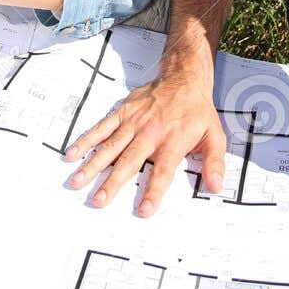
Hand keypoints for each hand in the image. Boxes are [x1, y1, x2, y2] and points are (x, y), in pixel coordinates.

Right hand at [64, 61, 225, 215]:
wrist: (184, 77)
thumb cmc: (197, 110)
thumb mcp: (215, 135)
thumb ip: (214, 162)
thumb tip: (216, 186)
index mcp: (173, 141)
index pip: (162, 171)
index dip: (153, 191)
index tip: (144, 210)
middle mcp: (150, 132)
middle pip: (129, 161)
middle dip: (112, 183)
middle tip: (97, 201)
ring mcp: (133, 122)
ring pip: (110, 146)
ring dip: (92, 165)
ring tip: (77, 182)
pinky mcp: (122, 112)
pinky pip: (101, 127)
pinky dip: (86, 141)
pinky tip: (73, 154)